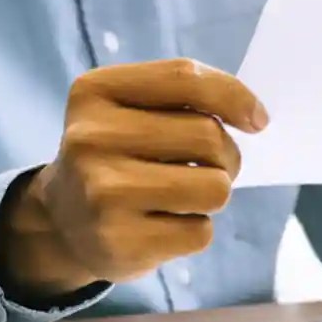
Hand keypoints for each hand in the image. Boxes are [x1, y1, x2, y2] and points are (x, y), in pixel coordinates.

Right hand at [0, 59, 267, 300]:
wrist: (64, 220)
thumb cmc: (121, 152)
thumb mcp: (136, 106)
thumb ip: (191, 94)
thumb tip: (256, 117)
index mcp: (95, 91)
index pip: (185, 78)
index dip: (235, 97)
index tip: (257, 120)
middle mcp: (90, 139)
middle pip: (208, 136)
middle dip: (226, 155)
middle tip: (206, 167)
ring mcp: (102, 193)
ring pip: (215, 187)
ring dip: (214, 192)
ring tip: (185, 194)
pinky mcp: (119, 243)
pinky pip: (201, 232)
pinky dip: (195, 229)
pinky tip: (162, 224)